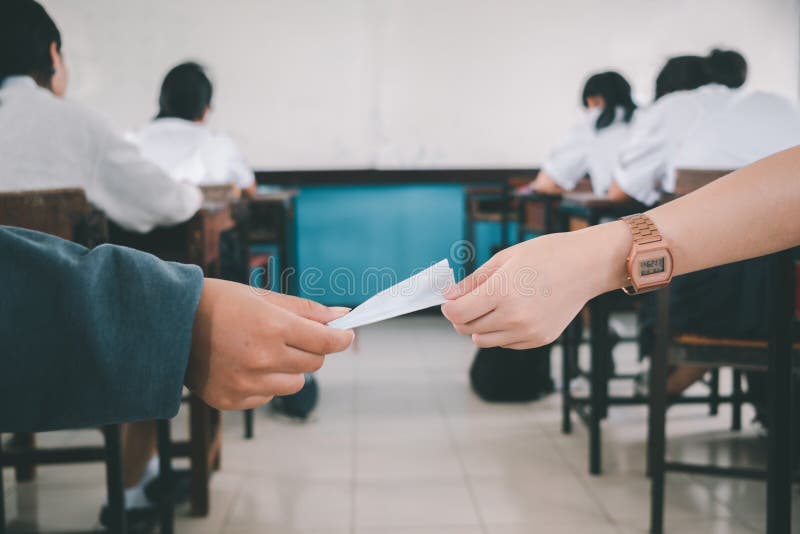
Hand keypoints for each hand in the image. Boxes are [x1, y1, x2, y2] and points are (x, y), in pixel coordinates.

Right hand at [186, 279, 353, 409]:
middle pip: (314, 363)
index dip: (341, 338)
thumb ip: (305, 310)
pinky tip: (244, 364)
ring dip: (290, 367)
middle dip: (313, 348)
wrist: (166, 323)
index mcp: (271, 327)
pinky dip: (266, 382)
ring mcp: (246, 384)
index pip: (324, 342)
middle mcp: (261, 359)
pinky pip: (268, 395)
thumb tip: (341, 316)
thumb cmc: (217, 303)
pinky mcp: (232, 400)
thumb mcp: (262, 297)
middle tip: (295, 335)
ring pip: (295, 383)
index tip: (346, 334)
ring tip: (265, 350)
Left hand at [442, 223, 629, 348]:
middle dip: (462, 316)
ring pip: (484, 340)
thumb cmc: (546, 255)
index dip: (448, 307)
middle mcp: (514, 317)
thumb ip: (473, 281)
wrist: (587, 266)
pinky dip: (502, 331)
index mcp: (502, 292)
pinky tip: (516, 311)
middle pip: (467, 329)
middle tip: (471, 300)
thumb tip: (448, 296)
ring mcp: (528, 332)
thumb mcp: (504, 259)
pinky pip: (506, 343)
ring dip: (481, 326)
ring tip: (495, 304)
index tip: (450, 300)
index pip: (457, 314)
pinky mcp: (539, 340)